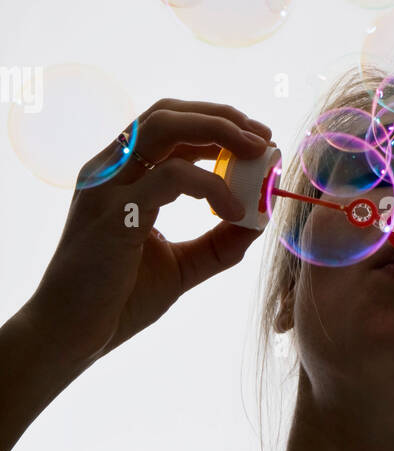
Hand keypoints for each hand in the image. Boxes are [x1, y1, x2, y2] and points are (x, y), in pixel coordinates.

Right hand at [24, 98, 273, 365]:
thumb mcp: (181, 265)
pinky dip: (212, 186)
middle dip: (223, 117)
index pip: (169, 126)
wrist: (72, 336)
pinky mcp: (113, 214)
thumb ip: (218, 242)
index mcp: (120, 176)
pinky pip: (170, 178)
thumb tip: (261, 219)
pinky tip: (236, 212)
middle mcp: (109, 171)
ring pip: (164, 127)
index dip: (217, 124)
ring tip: (258, 153)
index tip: (258, 140)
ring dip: (219, 131)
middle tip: (265, 138)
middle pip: (167, 114)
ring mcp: (107, 187)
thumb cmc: (117, 300)